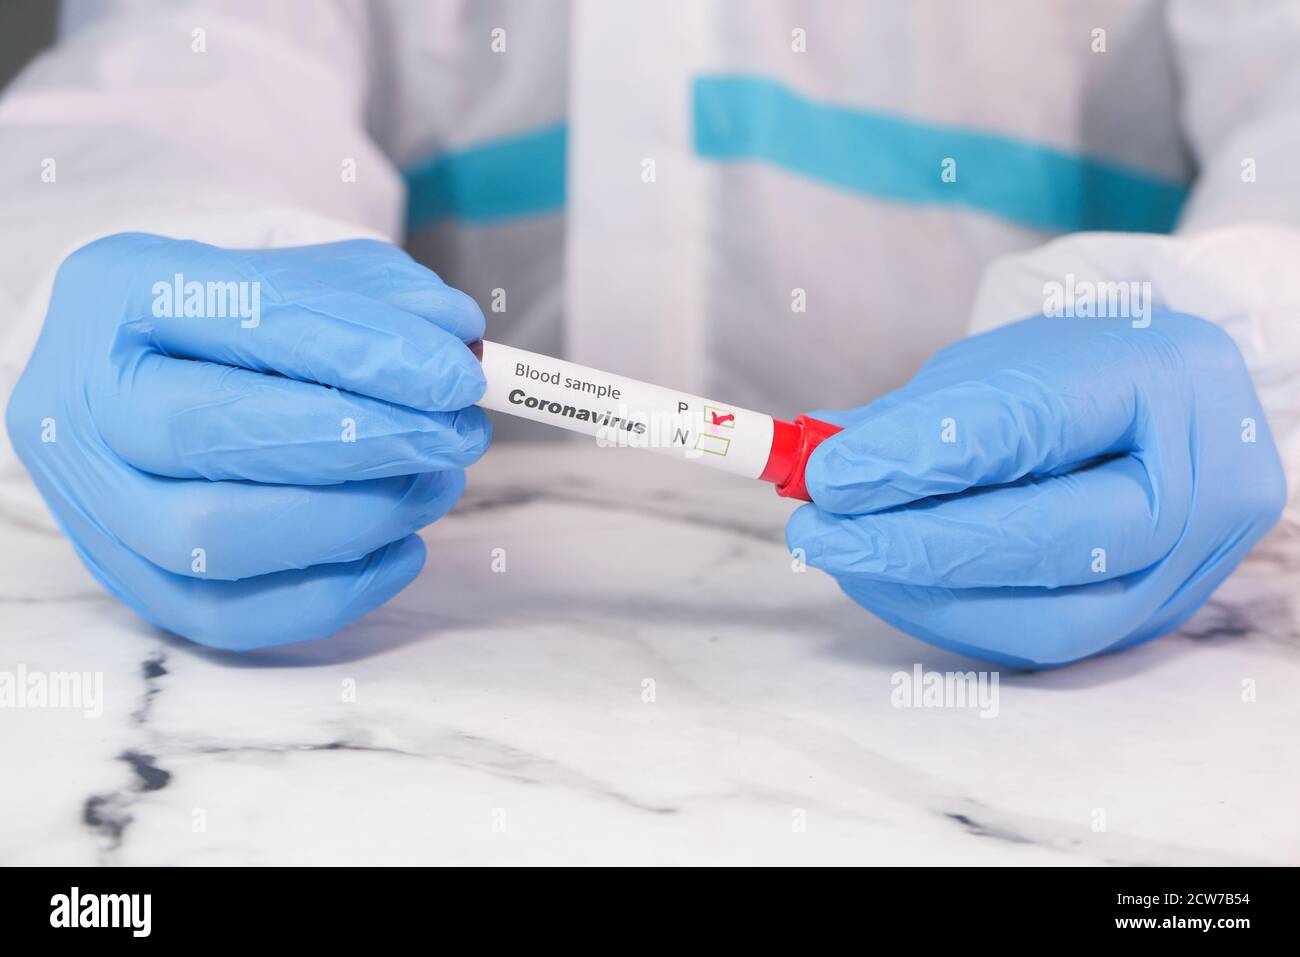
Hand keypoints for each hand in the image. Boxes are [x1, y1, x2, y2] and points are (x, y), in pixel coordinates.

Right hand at [6, 234, 489, 649]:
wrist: (142, 382)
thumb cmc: (239, 324)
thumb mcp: (310, 275)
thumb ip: (383, 296)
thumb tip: (457, 335)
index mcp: (121, 291)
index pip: (245, 317)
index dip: (365, 352)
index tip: (458, 376)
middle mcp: (83, 401)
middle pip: (207, 435)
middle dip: (358, 443)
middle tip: (458, 437)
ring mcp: (94, 506)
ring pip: (212, 540)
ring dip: (353, 519)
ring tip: (436, 484)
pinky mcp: (131, 586)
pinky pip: (231, 618)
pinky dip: (337, 591)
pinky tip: (403, 546)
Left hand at [786, 312, 1285, 667]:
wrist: (1163, 410)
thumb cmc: (1071, 378)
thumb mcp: (995, 367)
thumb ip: (913, 417)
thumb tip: (814, 463)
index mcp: (1163, 374)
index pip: (1031, 427)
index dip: (918, 458)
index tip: (827, 474)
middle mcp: (1204, 478)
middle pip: (1053, 539)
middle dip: (914, 547)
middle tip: (819, 533)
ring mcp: (1194, 566)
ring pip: (1052, 619)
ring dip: (924, 597)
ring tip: (846, 560)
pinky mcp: (1160, 622)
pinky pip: (1047, 646)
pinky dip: (954, 619)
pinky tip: (892, 587)